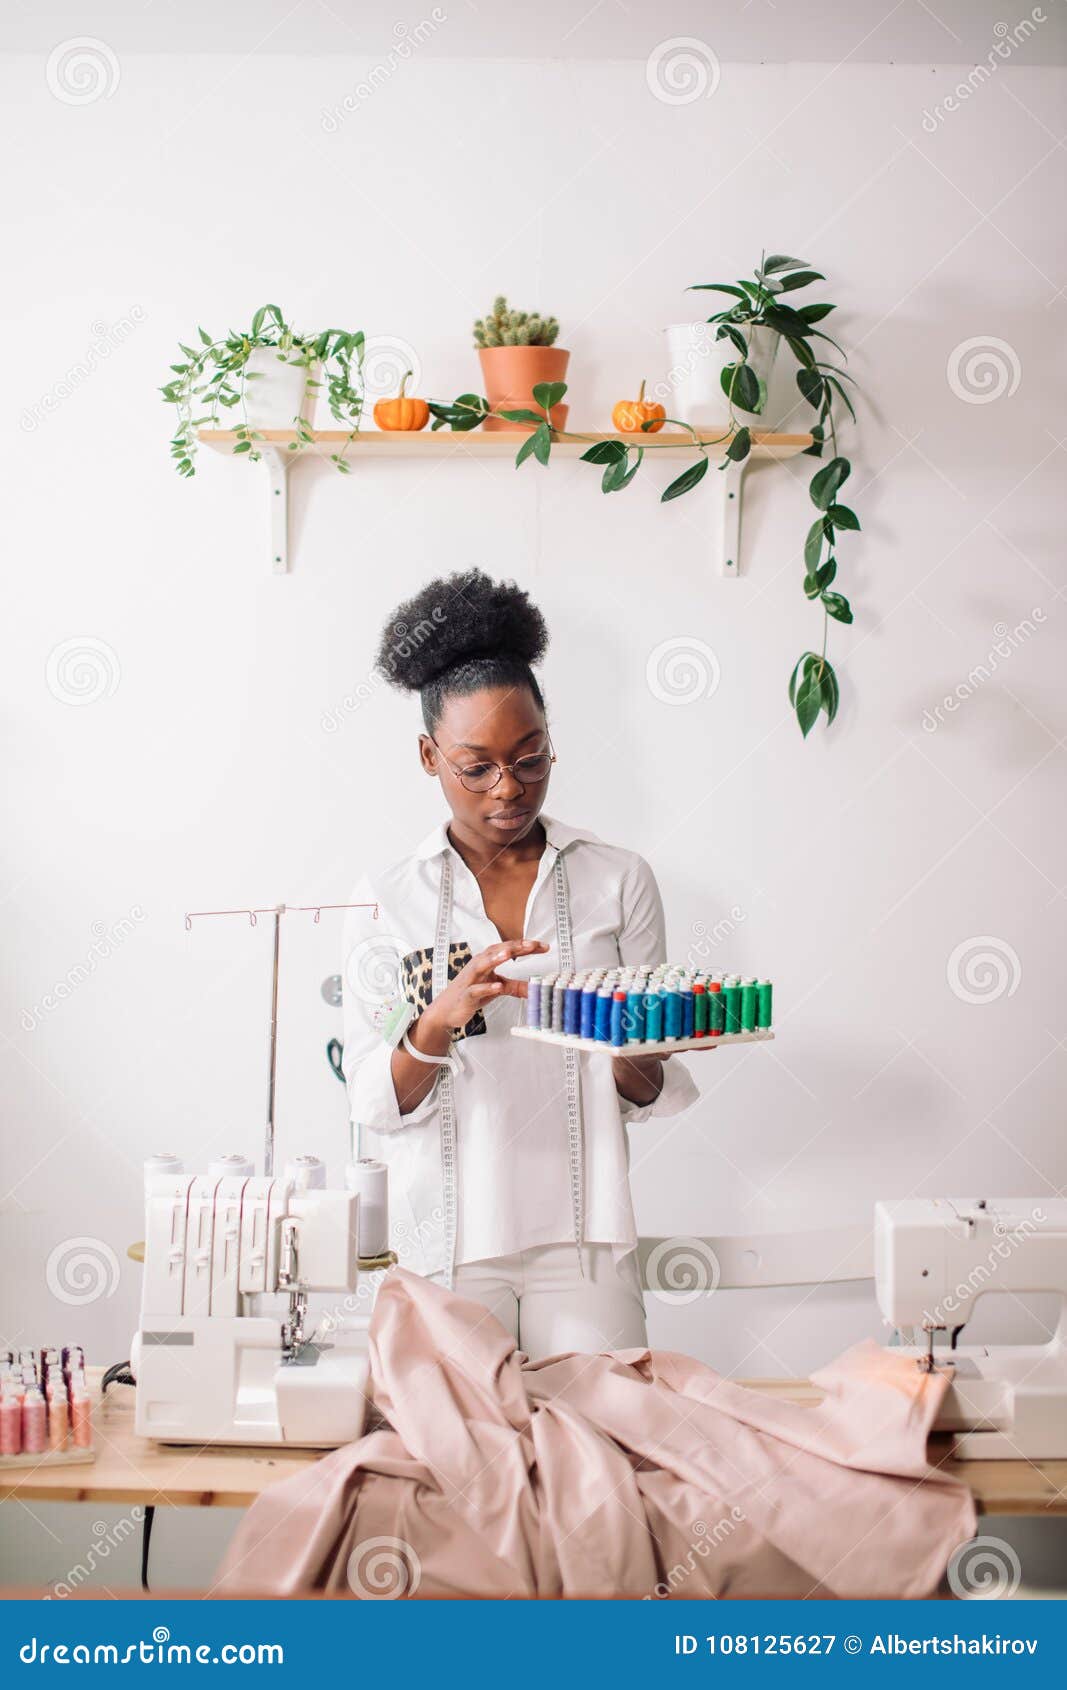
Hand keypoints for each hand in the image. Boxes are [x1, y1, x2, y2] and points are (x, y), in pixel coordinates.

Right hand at [423, 938, 548, 1033]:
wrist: (447, 1010)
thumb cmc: (471, 994)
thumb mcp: (497, 989)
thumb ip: (516, 986)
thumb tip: (536, 988)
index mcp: (487, 961)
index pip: (508, 949)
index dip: (525, 947)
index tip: (543, 947)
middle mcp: (478, 966)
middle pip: (496, 951)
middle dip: (514, 947)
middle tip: (531, 944)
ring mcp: (471, 980)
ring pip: (482, 965)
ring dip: (495, 959)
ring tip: (509, 954)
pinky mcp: (466, 995)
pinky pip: (476, 990)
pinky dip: (486, 987)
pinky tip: (498, 986)